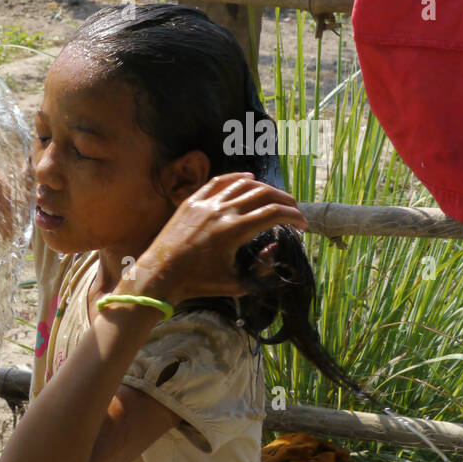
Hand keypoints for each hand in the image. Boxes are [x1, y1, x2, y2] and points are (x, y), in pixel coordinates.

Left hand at [128, 172, 308, 304]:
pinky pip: (219, 182)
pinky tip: (249, 178)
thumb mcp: (236, 284)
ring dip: (264, 188)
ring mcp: (205, 203)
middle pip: (263, 194)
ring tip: (275, 198)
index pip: (274, 213)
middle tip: (294, 210)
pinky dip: (237, 178)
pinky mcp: (191, 202)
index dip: (294, 217)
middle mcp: (222, 211)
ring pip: (243, 184)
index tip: (302, 225)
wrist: (160, 275)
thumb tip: (274, 247)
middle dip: (285, 200)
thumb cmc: (197, 284)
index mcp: (234, 230)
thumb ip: (262, 269)